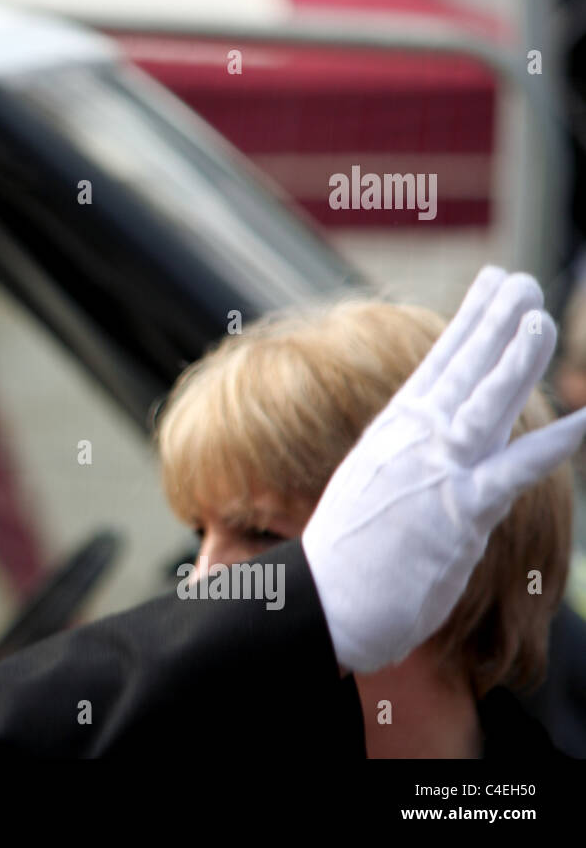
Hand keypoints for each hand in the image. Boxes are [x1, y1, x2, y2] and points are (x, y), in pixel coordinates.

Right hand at [301, 266, 585, 671]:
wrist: (324, 602)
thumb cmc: (345, 560)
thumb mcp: (369, 492)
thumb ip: (407, 464)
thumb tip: (431, 457)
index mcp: (391, 434)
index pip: (436, 366)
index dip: (468, 322)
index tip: (489, 285)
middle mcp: (413, 441)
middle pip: (462, 369)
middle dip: (494, 321)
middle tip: (521, 280)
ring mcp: (436, 472)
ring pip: (484, 402)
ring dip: (516, 358)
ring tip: (540, 319)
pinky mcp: (458, 510)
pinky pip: (516, 471)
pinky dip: (554, 444)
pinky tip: (585, 419)